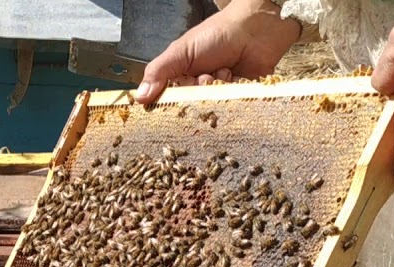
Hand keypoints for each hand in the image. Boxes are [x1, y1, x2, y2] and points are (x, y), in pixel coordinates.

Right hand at [135, 0, 301, 104]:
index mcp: (181, 76)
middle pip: (189, 108)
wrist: (255, 30)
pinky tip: (234, 77)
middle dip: (196, 94)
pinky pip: (230, 110)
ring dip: (216, 90)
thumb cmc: (216, 35)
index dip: (169, 102)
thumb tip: (138, 97)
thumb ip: (158, 72)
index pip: (167, 99)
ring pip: (210, 109)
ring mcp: (218, 94)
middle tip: (203, 77)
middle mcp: (198, 88)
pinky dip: (231, 94)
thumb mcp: (181, 51)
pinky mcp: (238, 99)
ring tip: (223, 71)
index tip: (173, 99)